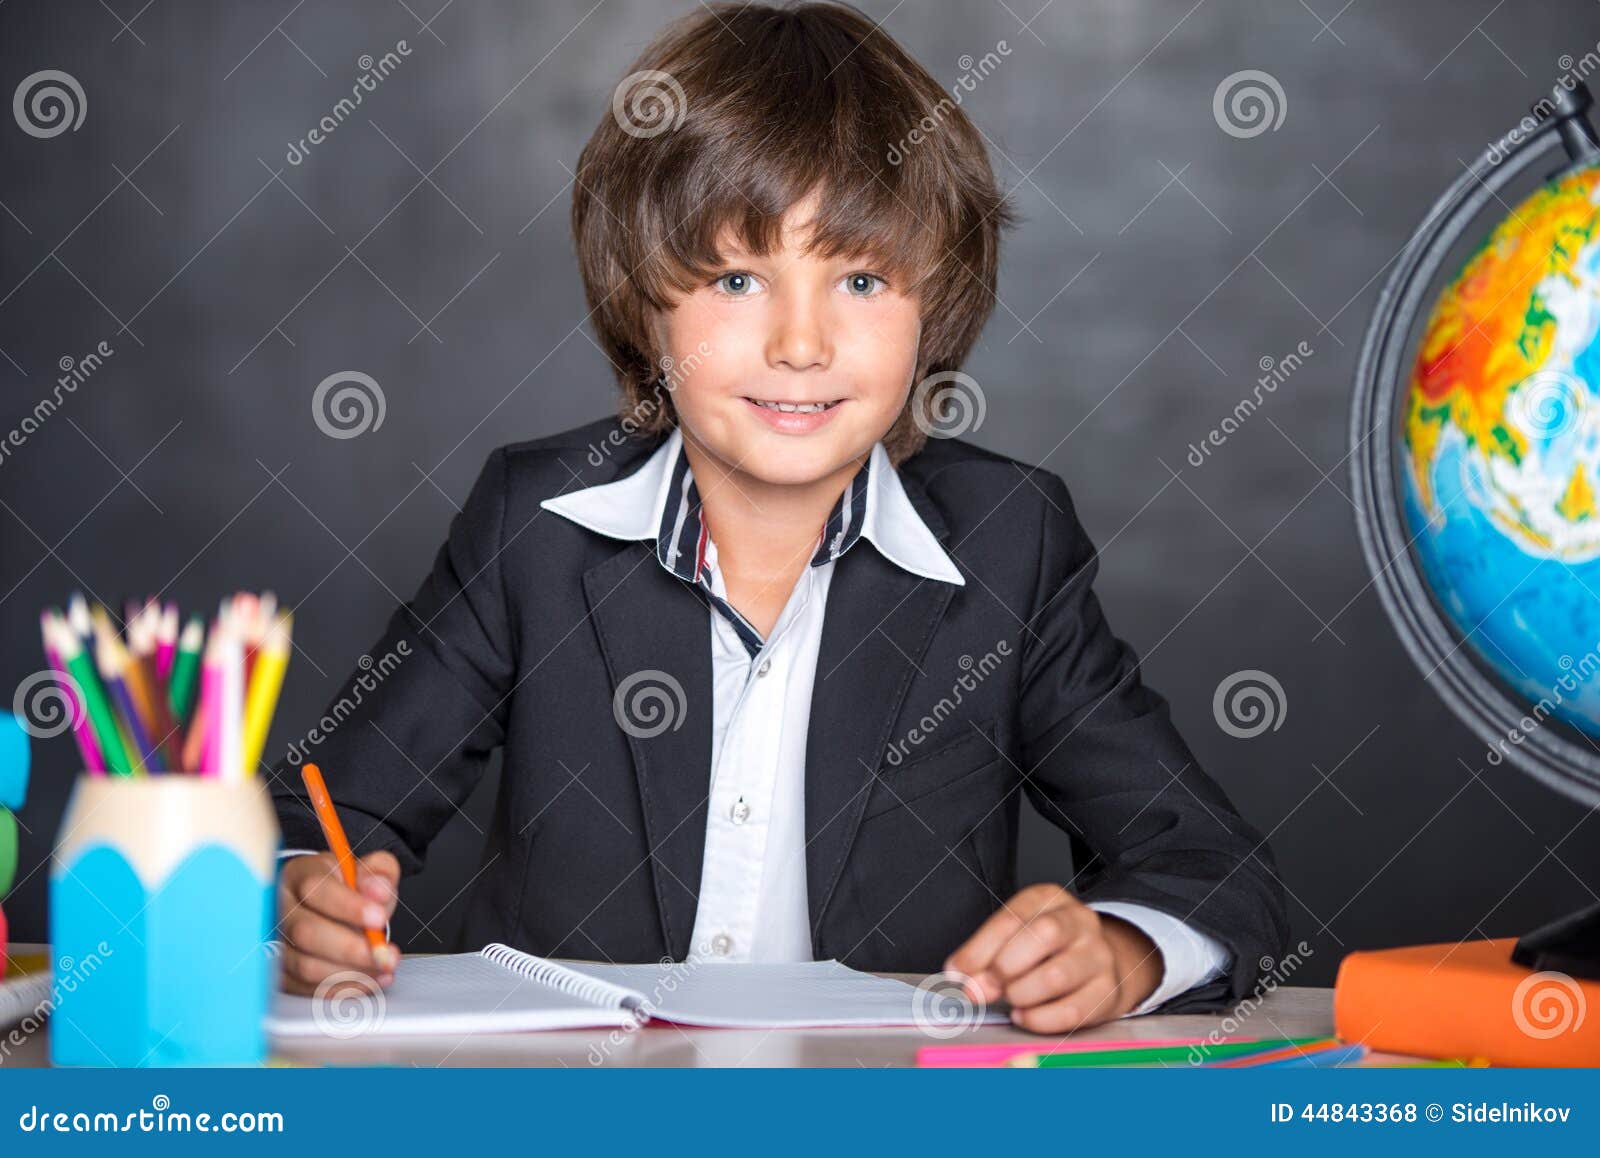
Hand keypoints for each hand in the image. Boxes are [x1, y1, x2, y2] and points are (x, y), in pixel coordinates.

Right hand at [276, 850, 401, 995]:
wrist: (328, 909)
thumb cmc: (347, 889)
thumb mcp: (367, 872)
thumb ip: (379, 872)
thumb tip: (379, 890)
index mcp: (300, 875)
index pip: (315, 889)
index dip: (348, 906)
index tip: (379, 918)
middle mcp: (281, 909)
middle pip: (305, 932)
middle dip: (351, 949)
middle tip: (386, 956)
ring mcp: (276, 943)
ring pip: (305, 965)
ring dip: (350, 973)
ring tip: (383, 969)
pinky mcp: (281, 972)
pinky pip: (306, 988)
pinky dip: (341, 989)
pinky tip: (369, 981)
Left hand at [945, 883, 1162, 1032]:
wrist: (1099, 961)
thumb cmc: (1046, 948)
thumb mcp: (1015, 935)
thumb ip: (985, 954)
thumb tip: (961, 977)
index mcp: (1049, 898)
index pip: (1012, 917)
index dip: (979, 948)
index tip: (956, 972)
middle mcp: (1079, 921)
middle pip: (1043, 936)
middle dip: (1004, 967)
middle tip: (983, 989)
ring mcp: (1098, 955)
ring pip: (1057, 975)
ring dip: (1022, 994)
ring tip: (1010, 1000)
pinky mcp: (1108, 991)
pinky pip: (1073, 1011)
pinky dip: (1040, 1019)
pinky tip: (1024, 1016)